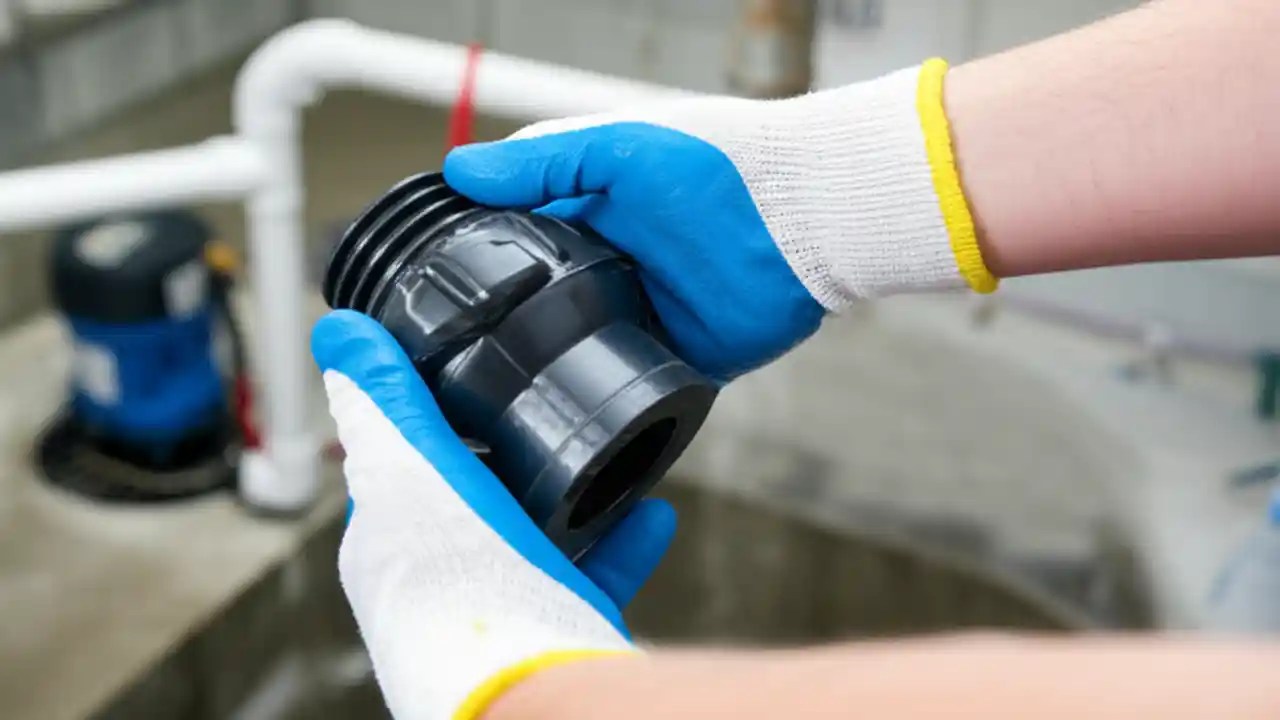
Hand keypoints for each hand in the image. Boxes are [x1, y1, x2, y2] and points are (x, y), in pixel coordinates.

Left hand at [313, 310, 671, 719]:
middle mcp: (432, 577)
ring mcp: (492, 606)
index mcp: (386, 537)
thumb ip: (383, 401)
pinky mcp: (549, 632)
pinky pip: (589, 576)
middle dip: (513, 456)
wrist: (528, 689)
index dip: (426, 419)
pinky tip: (652, 516)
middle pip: (472, 497)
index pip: (396, 464)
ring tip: (609, 457)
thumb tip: (337, 330)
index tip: (465, 381)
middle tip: (550, 414)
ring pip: (534, 537)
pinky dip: (621, 543)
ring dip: (574, 492)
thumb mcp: (414, 465)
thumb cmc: (458, 580)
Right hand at [443, 61, 995, 379]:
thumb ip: (543, 162)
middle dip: (504, 326)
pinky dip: (602, 399)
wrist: (803, 218)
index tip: (431, 285)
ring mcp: (642, 316)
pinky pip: (628, 387)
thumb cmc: (720, 166)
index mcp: (594, 215)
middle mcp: (612, 267)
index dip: (479, 261)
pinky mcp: (676, 358)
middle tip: (451, 355)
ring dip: (546, 367)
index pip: (519, 240)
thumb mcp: (618, 147)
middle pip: (541, 302)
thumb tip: (460, 170)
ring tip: (489, 394)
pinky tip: (559, 414)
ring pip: (576, 351)